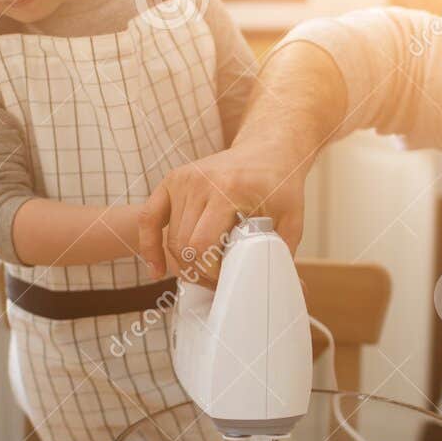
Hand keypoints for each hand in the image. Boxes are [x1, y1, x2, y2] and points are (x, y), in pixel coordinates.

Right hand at [138, 141, 307, 283]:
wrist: (267, 150)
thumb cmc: (280, 185)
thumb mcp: (291, 218)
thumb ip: (283, 253)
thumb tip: (292, 290)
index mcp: (228, 190)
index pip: (203, 244)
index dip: (211, 272)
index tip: (226, 280)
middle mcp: (200, 182)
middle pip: (184, 244)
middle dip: (199, 272)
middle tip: (217, 282)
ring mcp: (183, 179)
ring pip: (171, 238)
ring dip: (184, 263)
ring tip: (204, 274)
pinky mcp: (172, 181)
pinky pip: (149, 219)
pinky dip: (150, 246)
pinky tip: (157, 269)